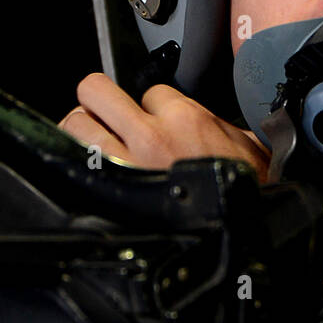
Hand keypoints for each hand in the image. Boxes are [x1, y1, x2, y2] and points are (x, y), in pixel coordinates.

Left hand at [58, 73, 270, 182]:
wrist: (242, 232)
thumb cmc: (247, 191)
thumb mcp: (248, 144)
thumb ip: (219, 123)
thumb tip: (211, 117)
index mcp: (186, 118)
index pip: (149, 90)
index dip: (152, 105)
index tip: (157, 119)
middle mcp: (151, 135)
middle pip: (95, 91)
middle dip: (99, 100)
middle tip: (107, 113)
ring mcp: (125, 163)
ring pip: (74, 124)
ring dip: (83, 130)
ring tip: (96, 140)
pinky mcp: (111, 192)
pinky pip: (76, 163)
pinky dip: (80, 161)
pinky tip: (93, 167)